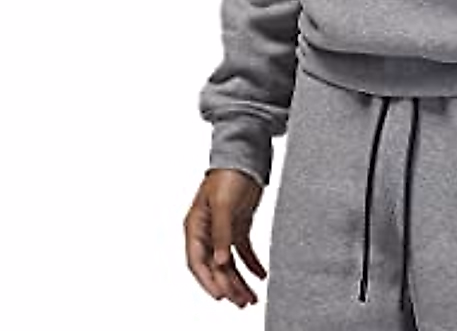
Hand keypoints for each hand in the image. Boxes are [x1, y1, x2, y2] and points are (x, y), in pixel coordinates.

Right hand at [184, 168, 267, 306]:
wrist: (246, 153)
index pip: (198, 262)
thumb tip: (220, 262)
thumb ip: (222, 233)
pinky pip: (243, 251)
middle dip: (227, 285)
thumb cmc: (228, 173)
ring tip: (251, 298)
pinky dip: (252, 264)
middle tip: (242, 301)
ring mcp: (223, 230)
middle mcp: (207, 232)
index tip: (221, 295)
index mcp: (195, 226)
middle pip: (215, 267)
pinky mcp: (239, 225)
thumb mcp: (223, 203)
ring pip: (229, 263)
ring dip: (239, 281)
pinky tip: (260, 276)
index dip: (208, 281)